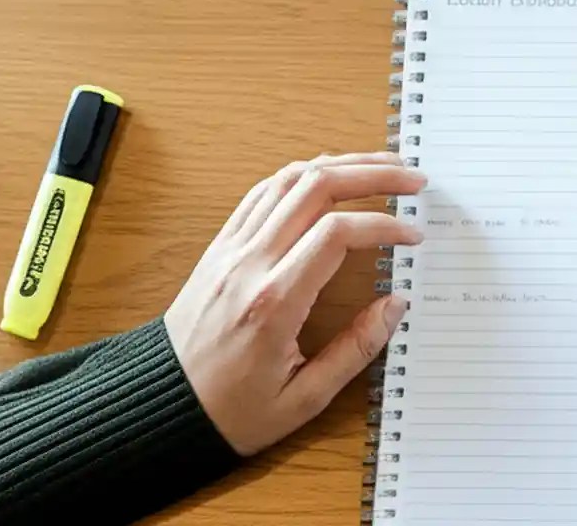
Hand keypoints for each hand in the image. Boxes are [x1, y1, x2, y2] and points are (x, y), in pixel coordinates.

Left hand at [165, 152, 424, 455]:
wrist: (162, 407)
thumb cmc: (232, 411)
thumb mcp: (304, 399)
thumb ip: (356, 349)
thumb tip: (396, 304)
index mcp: (273, 302)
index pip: (336, 234)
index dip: (383, 225)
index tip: (414, 235)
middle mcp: (250, 264)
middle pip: (315, 188)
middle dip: (372, 175)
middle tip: (412, 179)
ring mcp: (231, 249)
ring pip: (288, 178)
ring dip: (340, 165)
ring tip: (381, 167)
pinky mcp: (221, 246)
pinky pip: (262, 192)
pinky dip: (302, 174)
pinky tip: (331, 176)